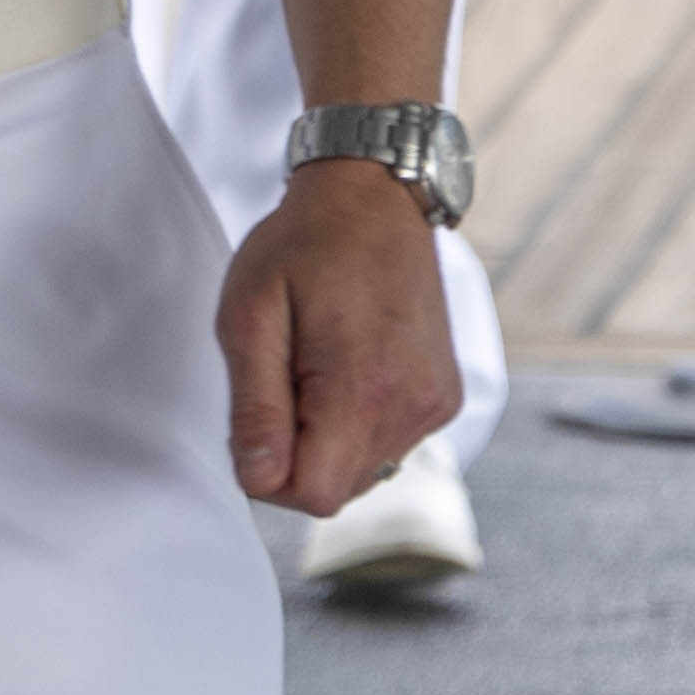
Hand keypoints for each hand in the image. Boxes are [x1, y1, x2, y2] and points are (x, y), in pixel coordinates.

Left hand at [220, 158, 460, 516]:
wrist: (374, 199)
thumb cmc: (304, 246)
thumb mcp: (250, 315)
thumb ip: (254, 405)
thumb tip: (258, 478)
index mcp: (363, 390)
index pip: (311, 494)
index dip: (267, 469)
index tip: (258, 409)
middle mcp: (413, 407)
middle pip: (335, 490)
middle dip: (294, 452)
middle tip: (283, 376)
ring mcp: (436, 404)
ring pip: (361, 470)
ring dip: (325, 436)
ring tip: (314, 364)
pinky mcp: (445, 397)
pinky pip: (388, 442)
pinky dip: (356, 421)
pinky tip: (346, 364)